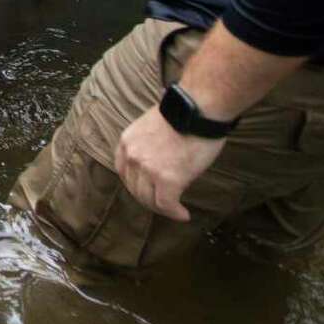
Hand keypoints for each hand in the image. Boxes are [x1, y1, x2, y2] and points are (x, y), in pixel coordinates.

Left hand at [113, 105, 225, 220]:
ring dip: (162, 208)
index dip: (136, 185)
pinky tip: (183, 214)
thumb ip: (148, 144)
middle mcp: (132, 157)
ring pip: (150, 200)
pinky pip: (167, 205)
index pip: (124, 172)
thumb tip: (157, 159)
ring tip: (175, 210)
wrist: (198, 108)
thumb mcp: (152, 125)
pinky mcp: (167, 180)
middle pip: (136, 189)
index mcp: (127, 142)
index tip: (148, 190)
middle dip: (149, 199)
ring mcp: (148, 169)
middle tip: (164, 204)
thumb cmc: (184, 113)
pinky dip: (175, 213)